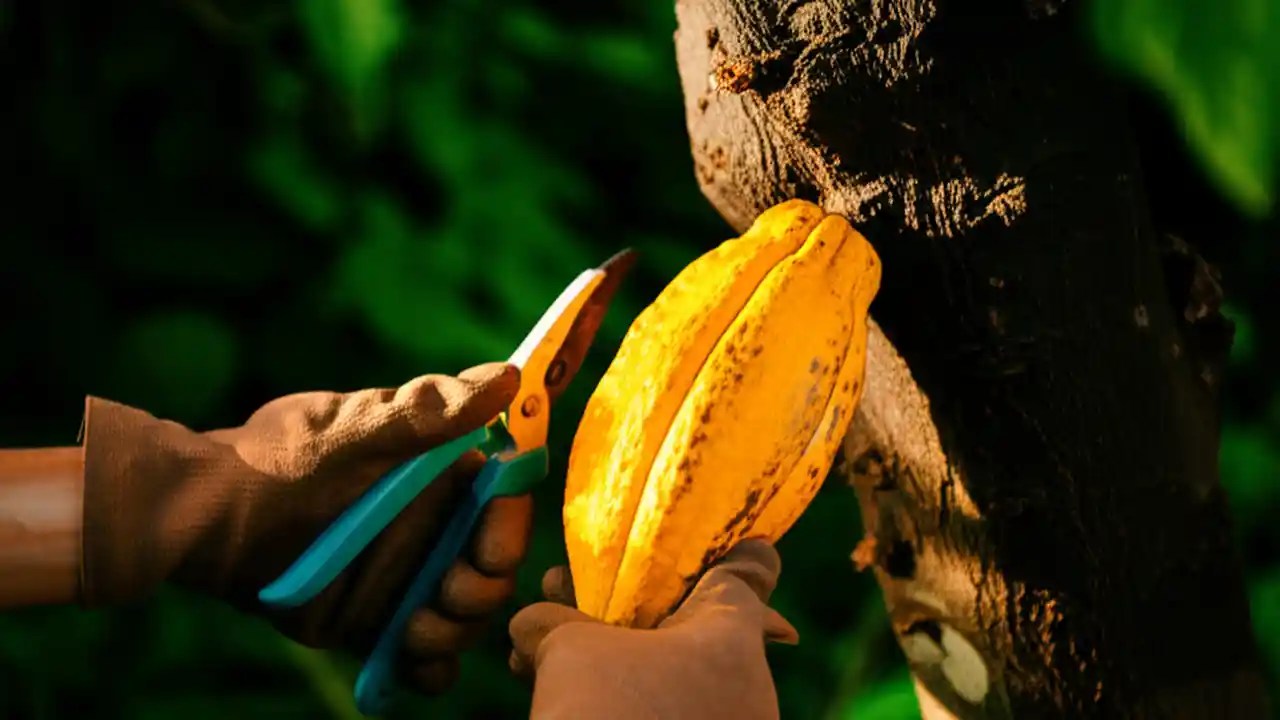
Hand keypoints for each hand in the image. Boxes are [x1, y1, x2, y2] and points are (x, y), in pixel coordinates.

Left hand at [80, 363, 529, 694]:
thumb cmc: (284, 454)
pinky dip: (428, 669)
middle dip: (482, 590)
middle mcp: (434, 528)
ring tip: (413, 630)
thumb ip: (430, 409)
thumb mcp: (356, 425)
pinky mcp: (375, 622)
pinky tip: (410, 663)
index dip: (509, 529)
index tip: (490, 547)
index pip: (504, 505)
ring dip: (455, 632)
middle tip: (447, 593)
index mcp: (442, 477)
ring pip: (463, 619)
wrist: (214, 514)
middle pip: (491, 571)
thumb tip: (507, 377)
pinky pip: (422, 658)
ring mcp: (407, 578)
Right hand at [508, 539, 798, 719]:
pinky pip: (664, 717)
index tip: (749, 539)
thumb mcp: (570, 653)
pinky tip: (552, 690)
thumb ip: (556, 622)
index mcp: (730, 638)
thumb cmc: (603, 716)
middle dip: (624, 609)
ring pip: (669, 679)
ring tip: (537, 646)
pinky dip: (619, 703)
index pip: (747, 574)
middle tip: (564, 591)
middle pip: (691, 627)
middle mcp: (743, 686)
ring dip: (610, 659)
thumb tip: (536, 622)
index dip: (739, 551)